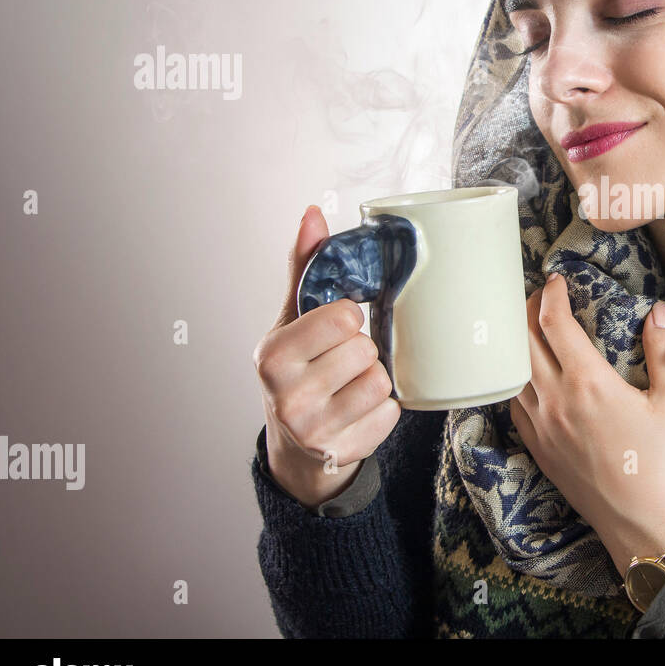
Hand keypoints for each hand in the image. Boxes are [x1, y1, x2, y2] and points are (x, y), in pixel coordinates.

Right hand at [252, 206, 402, 507]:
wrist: (295, 447)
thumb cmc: (296, 372)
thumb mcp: (292, 320)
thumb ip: (304, 267)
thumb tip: (313, 214)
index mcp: (273, 356)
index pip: (344, 317)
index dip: (347, 319)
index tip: (334, 329)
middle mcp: (288, 397)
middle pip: (366, 351)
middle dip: (361, 352)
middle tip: (340, 363)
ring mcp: (316, 431)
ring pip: (382, 382)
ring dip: (374, 380)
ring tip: (349, 386)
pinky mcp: (346, 451)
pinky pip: (391, 413)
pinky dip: (382, 410)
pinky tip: (357, 412)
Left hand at [509, 272, 664, 575]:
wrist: (643, 523)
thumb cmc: (664, 463)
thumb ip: (663, 352)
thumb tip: (660, 313)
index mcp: (588, 382)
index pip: (554, 322)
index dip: (551, 294)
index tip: (556, 280)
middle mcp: (555, 400)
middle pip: (524, 340)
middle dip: (527, 310)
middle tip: (539, 295)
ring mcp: (541, 426)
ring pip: (513, 371)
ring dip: (517, 343)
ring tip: (528, 328)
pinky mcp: (537, 449)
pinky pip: (513, 403)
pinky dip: (515, 378)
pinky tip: (527, 374)